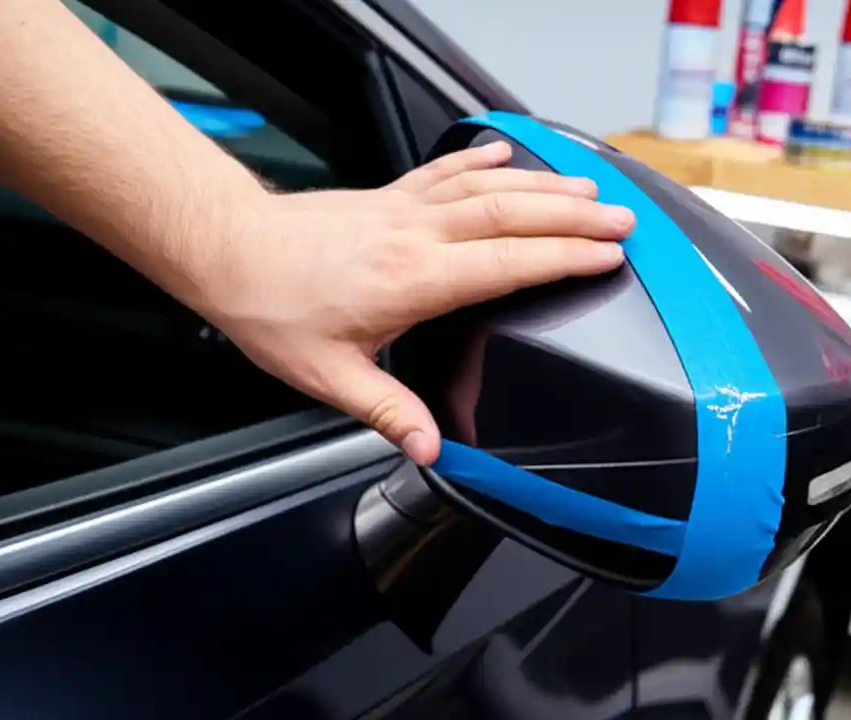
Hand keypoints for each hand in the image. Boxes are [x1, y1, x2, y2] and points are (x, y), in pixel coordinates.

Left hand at [182, 141, 632, 464]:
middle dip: (574, 215)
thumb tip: (429, 449)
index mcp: (412, 280)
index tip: (607, 255)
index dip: (562, 257)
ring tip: (590, 186)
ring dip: (544, 184)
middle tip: (623, 219)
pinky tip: (507, 154)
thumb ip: (387, 411)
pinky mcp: (388, 195)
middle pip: (511, 216)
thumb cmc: (272, 309)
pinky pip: (446, 171)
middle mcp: (416, 234)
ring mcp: (404, 207)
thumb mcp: (329, 376)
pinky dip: (482, 161)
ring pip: (488, 188)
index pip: (506, 264)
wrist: (227, 249)